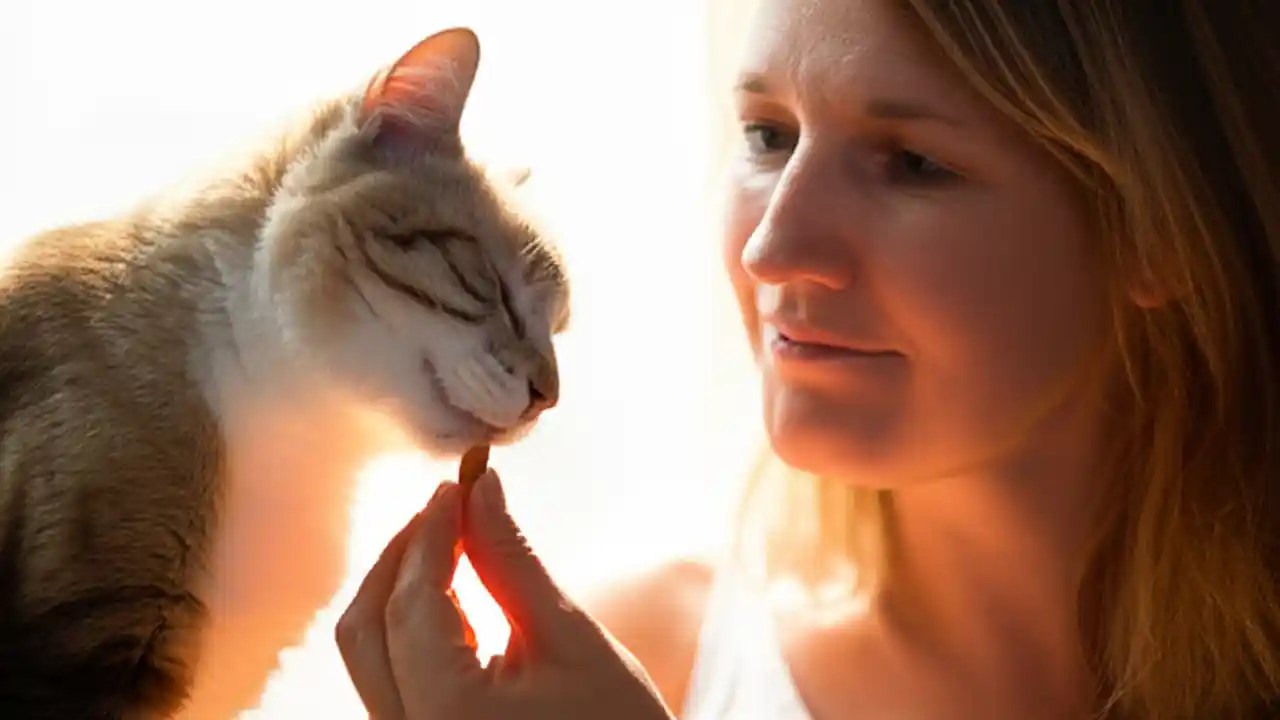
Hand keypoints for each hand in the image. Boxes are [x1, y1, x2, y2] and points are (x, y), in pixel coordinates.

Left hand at [336, 469, 675, 719]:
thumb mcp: (570, 639)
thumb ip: (510, 561)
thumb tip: (480, 487)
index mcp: (447, 715)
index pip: (414, 602)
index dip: (432, 533)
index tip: (460, 481)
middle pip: (366, 629)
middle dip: (402, 557)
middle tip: (447, 505)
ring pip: (369, 654)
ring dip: (399, 588)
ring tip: (448, 538)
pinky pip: (388, 678)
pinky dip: (408, 626)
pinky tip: (446, 592)